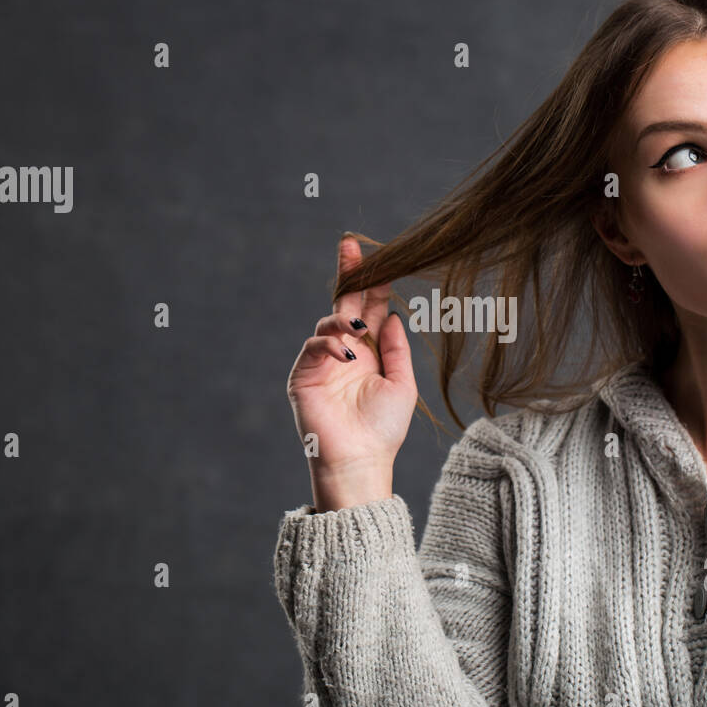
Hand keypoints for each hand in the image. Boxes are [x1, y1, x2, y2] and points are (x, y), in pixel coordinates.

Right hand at [286, 234, 417, 510]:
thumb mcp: (402, 385)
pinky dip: (329, 345)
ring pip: (328, 323)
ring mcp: (323, 363)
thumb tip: (393, 315)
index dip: (375, 283)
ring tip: (358, 329)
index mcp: (371, 353)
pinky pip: (313, 348)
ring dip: (343, 319)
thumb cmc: (384, 429)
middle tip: (350, 246)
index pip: (371, 309)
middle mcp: (346, 353)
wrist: (361, 461)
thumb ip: (396, 349)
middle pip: (345, 304)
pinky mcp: (305, 376)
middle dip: (349, 274)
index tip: (384, 258)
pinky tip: (346, 355)